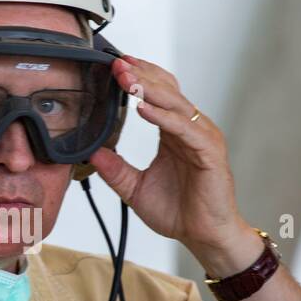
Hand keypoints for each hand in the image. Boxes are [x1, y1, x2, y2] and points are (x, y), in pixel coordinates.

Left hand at [88, 54, 258, 273]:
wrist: (203, 236)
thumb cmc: (178, 212)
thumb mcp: (135, 188)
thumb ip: (115, 169)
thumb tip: (91, 153)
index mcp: (173, 133)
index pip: (157, 95)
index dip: (138, 78)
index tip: (115, 65)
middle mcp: (189, 130)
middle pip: (166, 91)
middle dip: (141, 75)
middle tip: (117, 63)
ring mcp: (201, 138)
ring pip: (175, 104)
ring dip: (150, 89)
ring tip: (126, 79)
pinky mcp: (209, 152)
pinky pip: (184, 128)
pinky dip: (164, 117)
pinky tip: (144, 109)